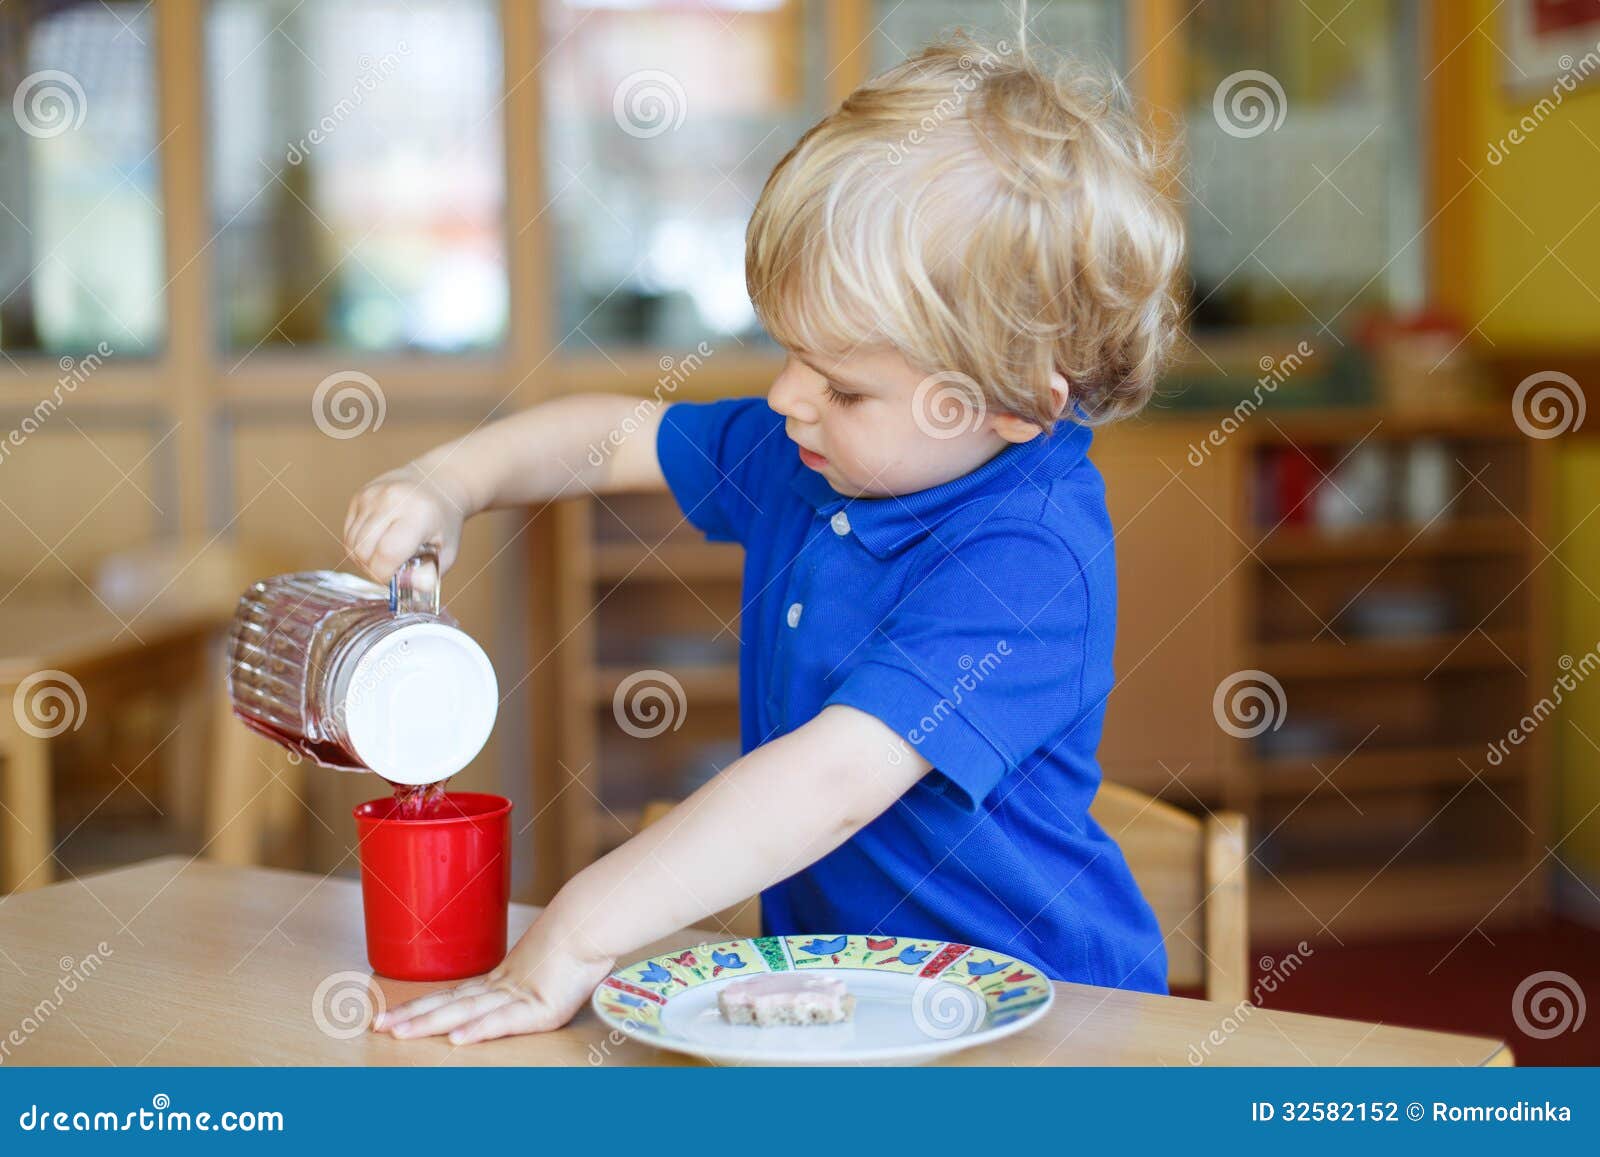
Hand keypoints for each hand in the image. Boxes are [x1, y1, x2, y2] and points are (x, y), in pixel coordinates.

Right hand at [343, 461, 469, 582]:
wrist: (437, 481)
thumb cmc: (443, 521)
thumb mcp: (447, 551)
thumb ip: (429, 574)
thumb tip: (407, 589)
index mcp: (417, 514)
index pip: (387, 553)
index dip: (385, 575)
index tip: (394, 580)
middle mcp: (391, 500)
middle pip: (363, 550)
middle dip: (373, 569)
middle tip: (391, 570)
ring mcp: (371, 495)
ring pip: (351, 543)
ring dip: (363, 559)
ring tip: (385, 557)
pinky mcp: (359, 495)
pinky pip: (348, 532)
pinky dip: (358, 545)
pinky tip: (377, 543)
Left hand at [372, 933, 615, 1044]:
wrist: (592, 924)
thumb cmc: (575, 940)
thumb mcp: (545, 968)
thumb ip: (528, 981)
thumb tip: (520, 982)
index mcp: (501, 981)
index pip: (451, 997)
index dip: (420, 1006)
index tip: (390, 1015)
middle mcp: (502, 988)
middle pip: (448, 1003)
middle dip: (411, 1016)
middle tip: (377, 1025)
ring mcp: (518, 996)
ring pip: (466, 1011)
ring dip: (431, 1023)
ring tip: (401, 1033)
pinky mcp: (541, 1007)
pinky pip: (505, 1021)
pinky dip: (480, 1029)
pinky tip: (458, 1039)